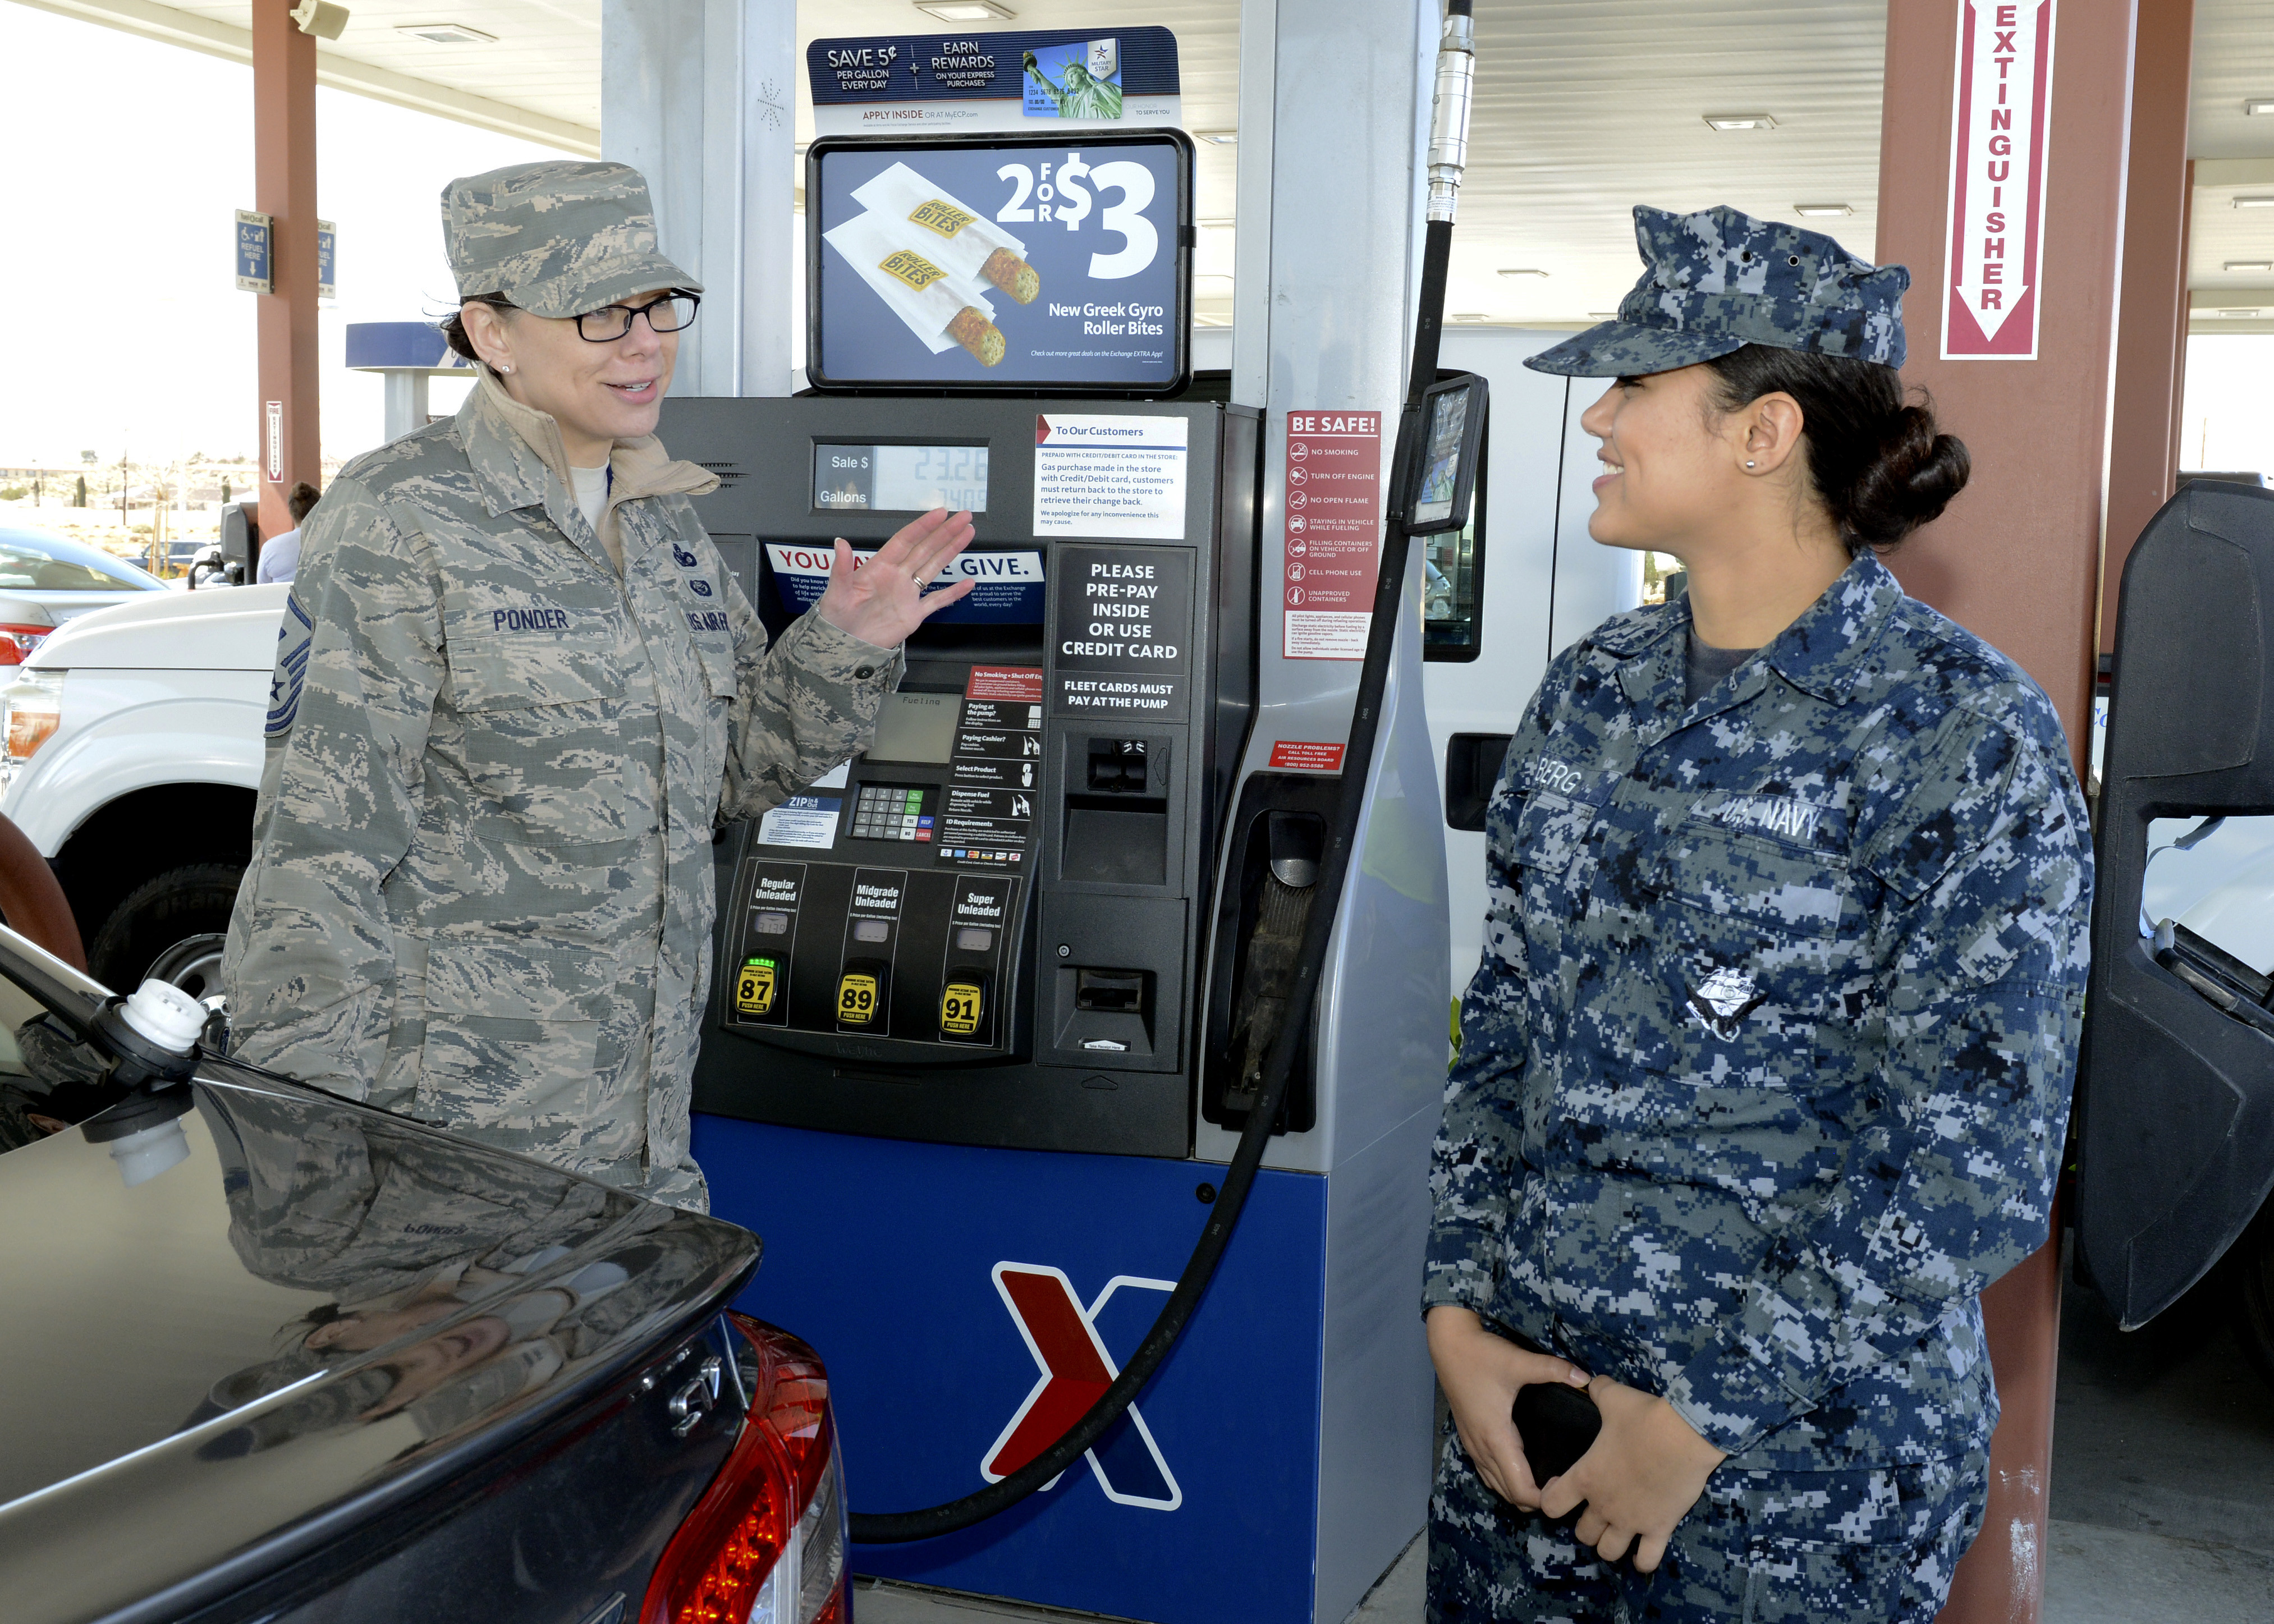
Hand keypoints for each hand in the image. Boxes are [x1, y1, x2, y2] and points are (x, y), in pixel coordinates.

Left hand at [812, 507, 976, 647]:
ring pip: (934, 567)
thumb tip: (840, 542)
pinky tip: (968, 583)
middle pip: (925, 549)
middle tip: (964, 517)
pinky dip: (953, 593)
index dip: (923, 527)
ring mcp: (908, 595)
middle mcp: (897, 576)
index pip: (905, 541)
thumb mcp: (836, 591)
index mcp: (880, 567)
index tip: (940, 513)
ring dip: (951, 551)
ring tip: (968, 534)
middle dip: (945, 532)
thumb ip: (842, 568)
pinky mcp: (914, 615)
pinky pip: (937, 601)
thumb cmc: (836, 617)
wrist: (843, 646)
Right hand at [1425, 1305, 1591, 1511]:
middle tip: (1565, 1486)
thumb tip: (1585, 1379)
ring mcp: (1472, 1445)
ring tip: (1547, 1480)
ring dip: (1519, 1491)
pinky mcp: (1468, 1437)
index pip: (1520, 1490)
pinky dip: (1505, 1479)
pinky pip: (1488, 1472)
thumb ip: (1553, 1369)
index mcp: (1496, 1438)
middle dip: (1536, 1500)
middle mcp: (1482, 1448)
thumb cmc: (1482, 1355)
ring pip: (1496, 1485)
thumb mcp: (1519, 1360)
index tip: (1568, 1487)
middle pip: (1509, 1495)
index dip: (1544, 1499)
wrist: (1448, 1344)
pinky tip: (1520, 1465)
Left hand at [1538, 1375, 1726, 1571]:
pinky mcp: (1660, 1528)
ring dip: (1610, 1544)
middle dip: (1585, 1525)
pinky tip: (1643, 1550)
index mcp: (1586, 1477)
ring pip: (1609, 1551)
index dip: (1552, 1497)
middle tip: (1595, 1510)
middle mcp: (1604, 1505)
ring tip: (1617, 1531)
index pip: (1550, 1504)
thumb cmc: (1644, 1415)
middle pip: (1581, 1534)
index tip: (1562, 1486)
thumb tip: (1591, 1381)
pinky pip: (1646, 1560)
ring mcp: (1632, 1521)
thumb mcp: (1613, 1397)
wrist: (1685, 1433)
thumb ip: (1596, 1391)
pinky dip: (1642, 1560)